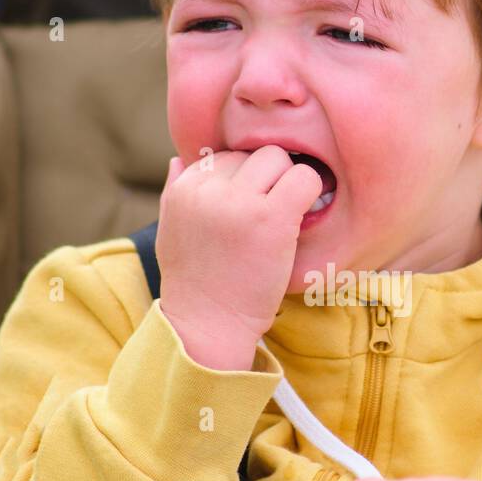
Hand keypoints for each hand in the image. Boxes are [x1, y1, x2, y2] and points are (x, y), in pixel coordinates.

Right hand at [155, 147, 323, 366]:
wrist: (207, 327)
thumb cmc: (194, 286)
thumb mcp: (170, 233)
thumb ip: (174, 192)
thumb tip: (179, 160)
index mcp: (183, 188)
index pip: (225, 155)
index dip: (244, 181)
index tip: (250, 209)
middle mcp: (207, 188)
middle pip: (254, 154)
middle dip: (267, 179)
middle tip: (272, 213)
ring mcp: (239, 201)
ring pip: (279, 159)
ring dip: (288, 184)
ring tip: (283, 218)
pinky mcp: (270, 217)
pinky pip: (305, 179)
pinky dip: (311, 193)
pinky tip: (300, 220)